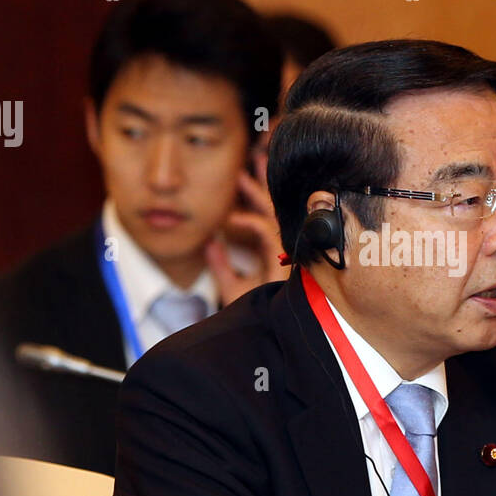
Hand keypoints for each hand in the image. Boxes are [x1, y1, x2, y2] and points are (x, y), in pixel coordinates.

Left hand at [205, 151, 289, 305]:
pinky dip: (248, 223)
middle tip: (257, 157)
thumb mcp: (231, 288)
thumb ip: (222, 266)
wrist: (261, 338)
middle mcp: (283, 252)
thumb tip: (209, 243)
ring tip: (246, 172)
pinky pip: (266, 234)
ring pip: (274, 216)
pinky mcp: (283, 262)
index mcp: (274, 254)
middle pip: (276, 210)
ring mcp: (285, 256)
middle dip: (265, 184)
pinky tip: (231, 219)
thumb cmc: (252, 319)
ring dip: (259, 194)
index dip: (258, 195)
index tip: (245, 175)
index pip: (269, 217)